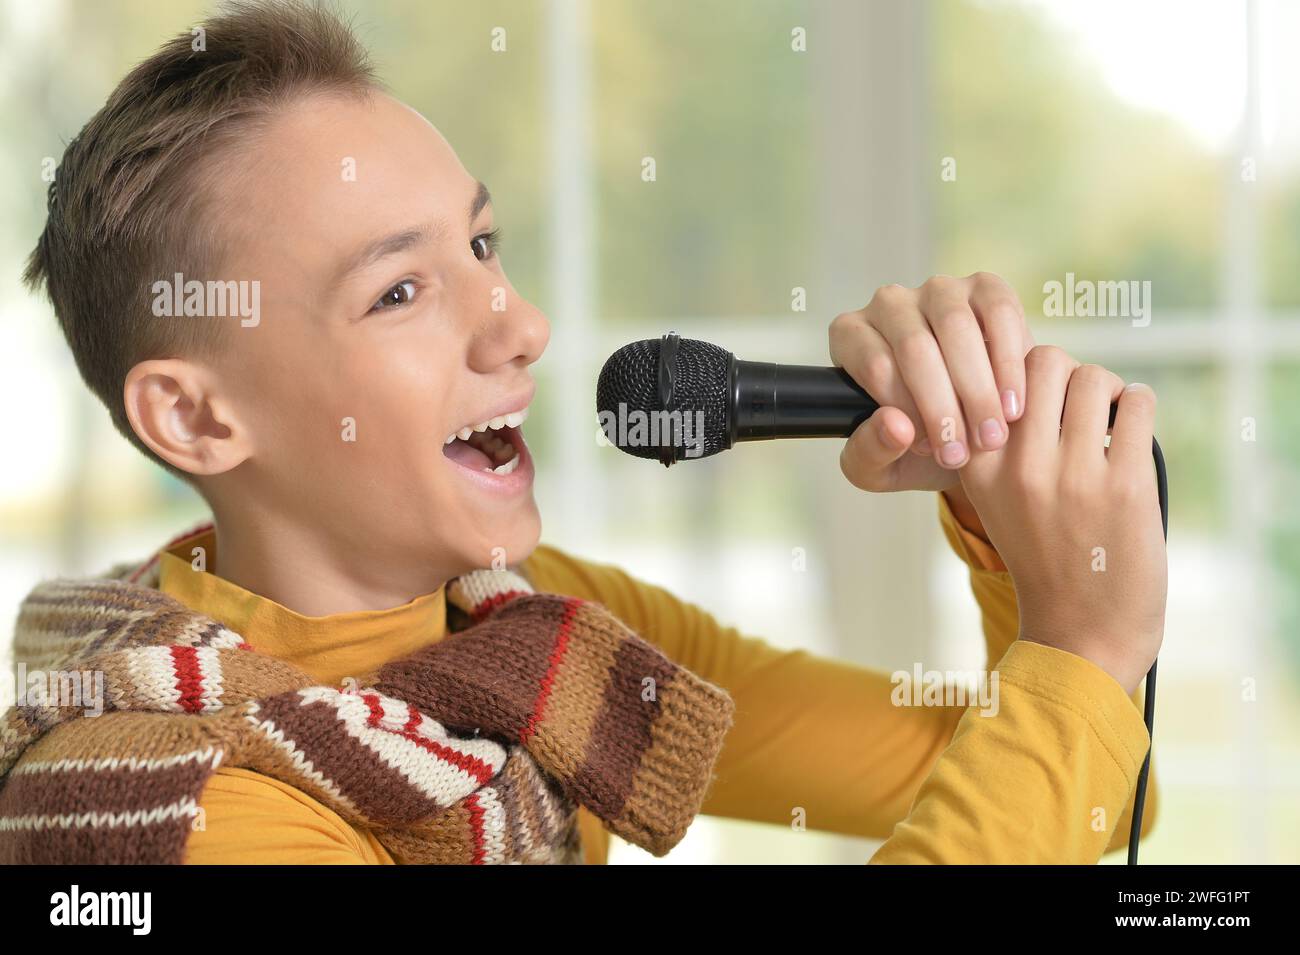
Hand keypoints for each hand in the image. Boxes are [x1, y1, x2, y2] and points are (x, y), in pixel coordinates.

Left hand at [832, 272, 1033, 492]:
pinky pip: (1000, 312)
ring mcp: (937, 291)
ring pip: (956, 326)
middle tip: (963, 452)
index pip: (875, 366)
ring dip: (978, 388)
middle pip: (915, 347)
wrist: (968, 436)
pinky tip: (1012, 404)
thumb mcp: (878, 468)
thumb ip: (870, 453)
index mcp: (850, 336)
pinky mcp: (984, 287)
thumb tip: (894, 425)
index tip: (930, 450)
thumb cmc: (911, 447)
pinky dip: (1009, 362)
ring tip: (991, 436)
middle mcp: (888, 304)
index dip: (905, 411)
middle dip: (943, 407)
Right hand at [955, 346, 1166, 694]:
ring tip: (1110, 420)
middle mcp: (1018, 466)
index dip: (1020, 375)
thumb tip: (1040, 367)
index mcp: (978, 466)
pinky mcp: (1125, 485)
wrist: (1081, 631)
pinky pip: (1138, 404)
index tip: (1039, 403)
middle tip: (1080, 406)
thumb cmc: (1044, 557)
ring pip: (1093, 377)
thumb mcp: (997, 500)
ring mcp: (1072, 475)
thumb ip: (1005, 442)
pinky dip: (1140, 403)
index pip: (993, 374)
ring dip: (1108, 389)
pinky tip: (1132, 428)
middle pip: (1045, 362)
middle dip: (1069, 374)